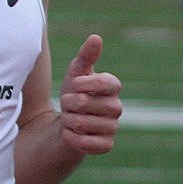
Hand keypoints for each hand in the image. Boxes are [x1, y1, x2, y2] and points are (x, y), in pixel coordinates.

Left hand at [57, 34, 121, 156]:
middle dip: (69, 104)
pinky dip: (72, 138)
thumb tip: (96, 38)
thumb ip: (86, 56)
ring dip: (68, 121)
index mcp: (112, 88)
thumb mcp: (76, 74)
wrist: (65, 124)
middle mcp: (116, 108)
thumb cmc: (73, 94)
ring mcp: (112, 127)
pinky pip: (87, 143)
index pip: (106, 83)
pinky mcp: (106, 145)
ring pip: (84, 124)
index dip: (85, 84)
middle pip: (87, 104)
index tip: (75, 84)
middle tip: (68, 104)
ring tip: (69, 118)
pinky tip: (71, 133)